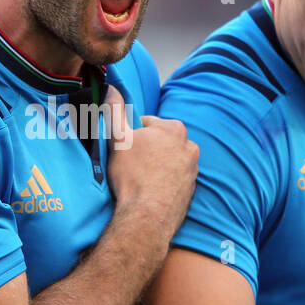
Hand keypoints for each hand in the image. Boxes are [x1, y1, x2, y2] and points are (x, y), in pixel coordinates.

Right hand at [105, 85, 198, 240]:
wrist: (147, 217)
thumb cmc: (132, 175)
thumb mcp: (118, 138)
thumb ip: (115, 109)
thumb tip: (112, 87)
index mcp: (174, 129)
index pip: (147, 124)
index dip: (131, 136)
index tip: (124, 150)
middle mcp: (190, 147)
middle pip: (160, 143)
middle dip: (146, 150)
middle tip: (130, 165)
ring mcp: (193, 170)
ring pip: (168, 161)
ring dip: (155, 166)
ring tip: (138, 179)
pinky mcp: (191, 190)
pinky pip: (173, 180)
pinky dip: (162, 182)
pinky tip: (149, 191)